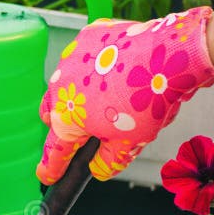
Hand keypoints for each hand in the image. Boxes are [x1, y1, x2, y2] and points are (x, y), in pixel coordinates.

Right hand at [37, 7, 213, 184]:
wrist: (166, 55)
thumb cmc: (145, 102)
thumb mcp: (129, 144)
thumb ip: (108, 162)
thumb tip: (97, 169)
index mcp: (66, 120)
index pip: (55, 152)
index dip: (51, 168)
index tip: (47, 177)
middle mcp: (59, 88)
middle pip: (52, 115)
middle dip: (63, 126)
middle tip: (81, 133)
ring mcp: (70, 59)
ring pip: (64, 85)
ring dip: (77, 96)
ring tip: (103, 99)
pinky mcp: (87, 37)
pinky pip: (83, 58)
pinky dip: (93, 68)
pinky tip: (115, 72)